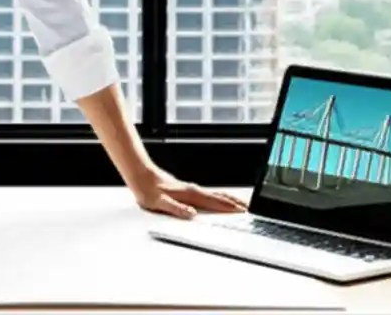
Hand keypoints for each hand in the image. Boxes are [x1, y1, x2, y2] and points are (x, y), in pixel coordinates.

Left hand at [132, 166, 247, 219]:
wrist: (140, 175)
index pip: (214, 202)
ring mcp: (191, 189)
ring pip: (215, 194)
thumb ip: (175, 209)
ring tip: (240, 205)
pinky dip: (218, 198)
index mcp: (189, 194)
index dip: (228, 207)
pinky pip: (208, 194)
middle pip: (219, 196)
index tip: (242, 212)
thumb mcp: (159, 202)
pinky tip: (218, 201)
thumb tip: (190, 214)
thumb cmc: (147, 190)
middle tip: (249, 209)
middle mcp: (193, 190)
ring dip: (229, 200)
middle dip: (234, 203)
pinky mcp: (187, 190)